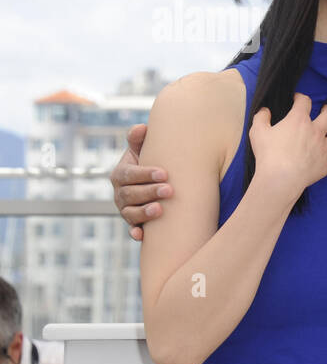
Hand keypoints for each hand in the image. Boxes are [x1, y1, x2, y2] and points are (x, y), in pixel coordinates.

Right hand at [111, 123, 170, 240]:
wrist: (154, 182)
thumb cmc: (150, 162)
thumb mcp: (142, 150)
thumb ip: (139, 139)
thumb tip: (141, 128)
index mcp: (121, 174)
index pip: (129, 174)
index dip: (145, 174)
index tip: (164, 173)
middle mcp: (120, 193)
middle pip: (130, 194)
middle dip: (149, 192)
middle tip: (169, 190)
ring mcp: (125, 209)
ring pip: (130, 213)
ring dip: (143, 213)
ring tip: (160, 210)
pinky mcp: (133, 223)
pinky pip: (132, 229)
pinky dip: (135, 232)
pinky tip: (142, 235)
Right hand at [248, 95, 326, 198]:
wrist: (280, 178)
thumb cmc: (268, 154)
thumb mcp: (257, 131)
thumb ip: (261, 117)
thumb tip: (265, 111)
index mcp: (299, 120)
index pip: (305, 101)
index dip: (301, 98)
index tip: (297, 99)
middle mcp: (316, 131)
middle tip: (324, 111)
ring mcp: (324, 148)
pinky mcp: (326, 165)